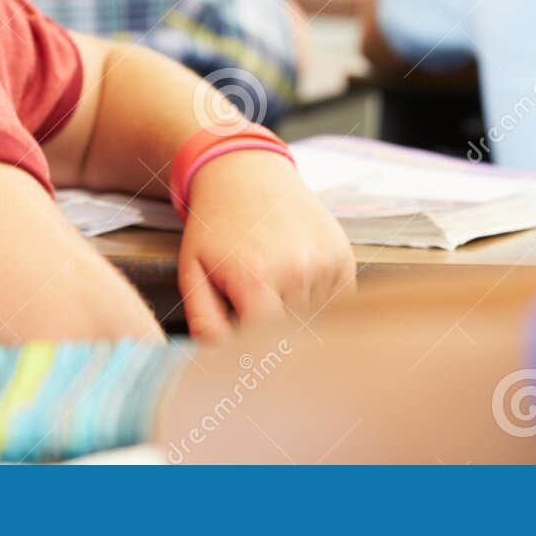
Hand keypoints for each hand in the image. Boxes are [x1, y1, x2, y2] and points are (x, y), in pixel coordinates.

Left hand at [177, 149, 355, 341]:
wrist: (247, 173)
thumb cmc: (215, 226)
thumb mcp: (192, 271)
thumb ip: (204, 323)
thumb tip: (220, 363)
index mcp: (256, 279)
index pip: (266, 350)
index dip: (255, 359)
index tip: (246, 358)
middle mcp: (297, 271)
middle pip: (293, 339)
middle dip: (276, 342)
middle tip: (258, 324)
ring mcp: (325, 263)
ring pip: (318, 325)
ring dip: (299, 322)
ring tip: (276, 294)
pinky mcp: (343, 257)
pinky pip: (338, 305)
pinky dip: (321, 307)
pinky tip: (297, 285)